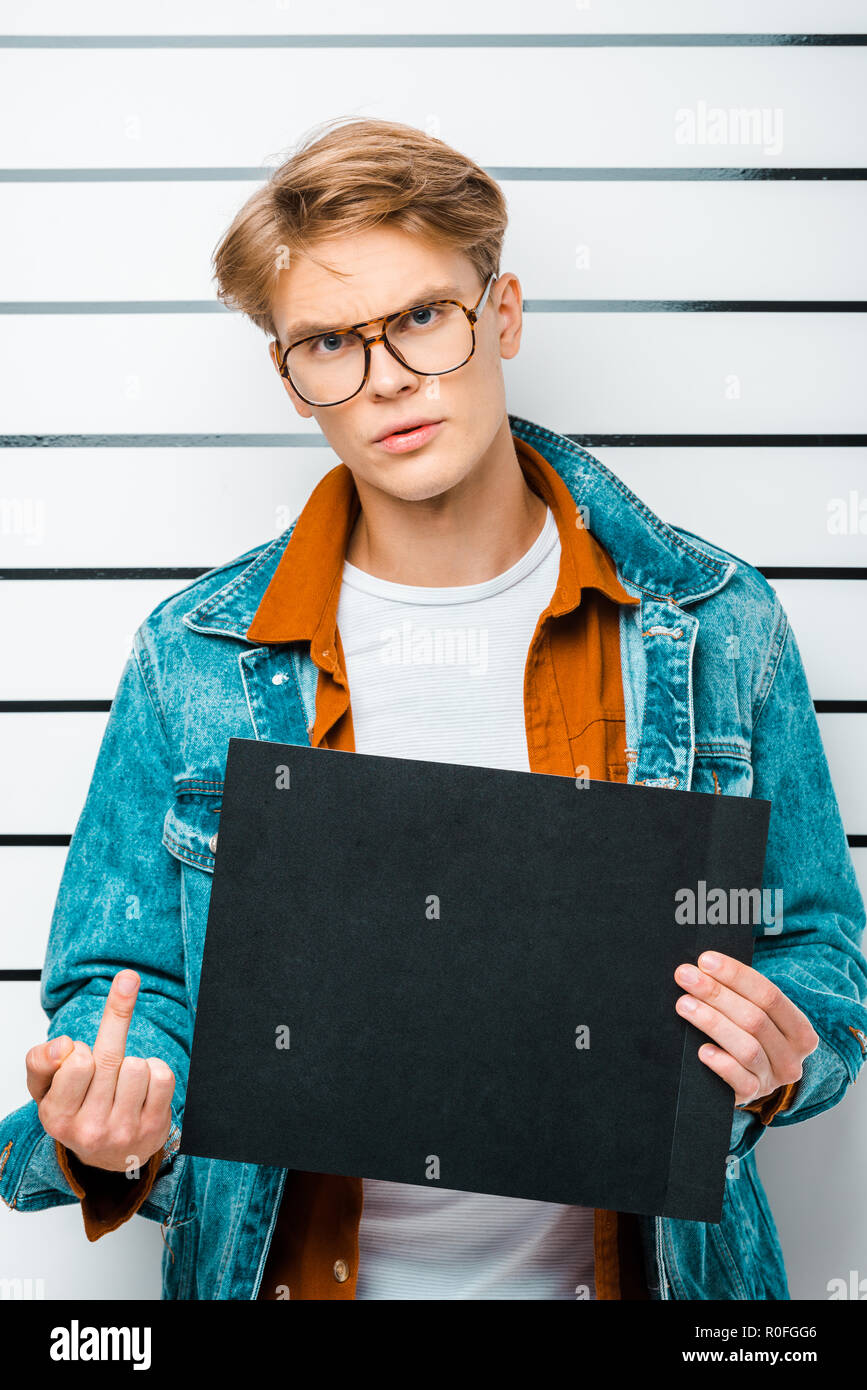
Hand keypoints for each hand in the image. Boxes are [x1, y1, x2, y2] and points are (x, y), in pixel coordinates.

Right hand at [26, 969, 174, 1173]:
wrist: (110, 1155)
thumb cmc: (76, 1109)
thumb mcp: (45, 1087)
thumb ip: (40, 1060)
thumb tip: (64, 1044)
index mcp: (58, 1117)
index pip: (78, 1060)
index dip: (80, 1048)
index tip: (81, 1055)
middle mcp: (91, 1129)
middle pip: (110, 1057)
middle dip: (112, 1039)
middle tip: (109, 1049)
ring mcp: (125, 1131)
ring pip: (138, 1065)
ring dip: (133, 1063)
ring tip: (122, 1082)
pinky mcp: (154, 1126)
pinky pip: (163, 1076)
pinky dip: (155, 1070)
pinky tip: (143, 1087)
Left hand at [673, 951, 818, 1105]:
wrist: (742, 1077)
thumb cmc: (744, 1033)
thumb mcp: (752, 1014)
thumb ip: (738, 994)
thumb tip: (704, 967)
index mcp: (800, 1030)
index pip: (770, 995)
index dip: (736, 975)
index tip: (705, 960)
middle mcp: (792, 1057)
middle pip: (755, 1019)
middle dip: (716, 993)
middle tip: (686, 976)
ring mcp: (773, 1079)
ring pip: (747, 1048)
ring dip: (712, 1022)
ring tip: (684, 1004)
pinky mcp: (752, 1096)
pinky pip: (740, 1081)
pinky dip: (721, 1064)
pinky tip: (702, 1051)